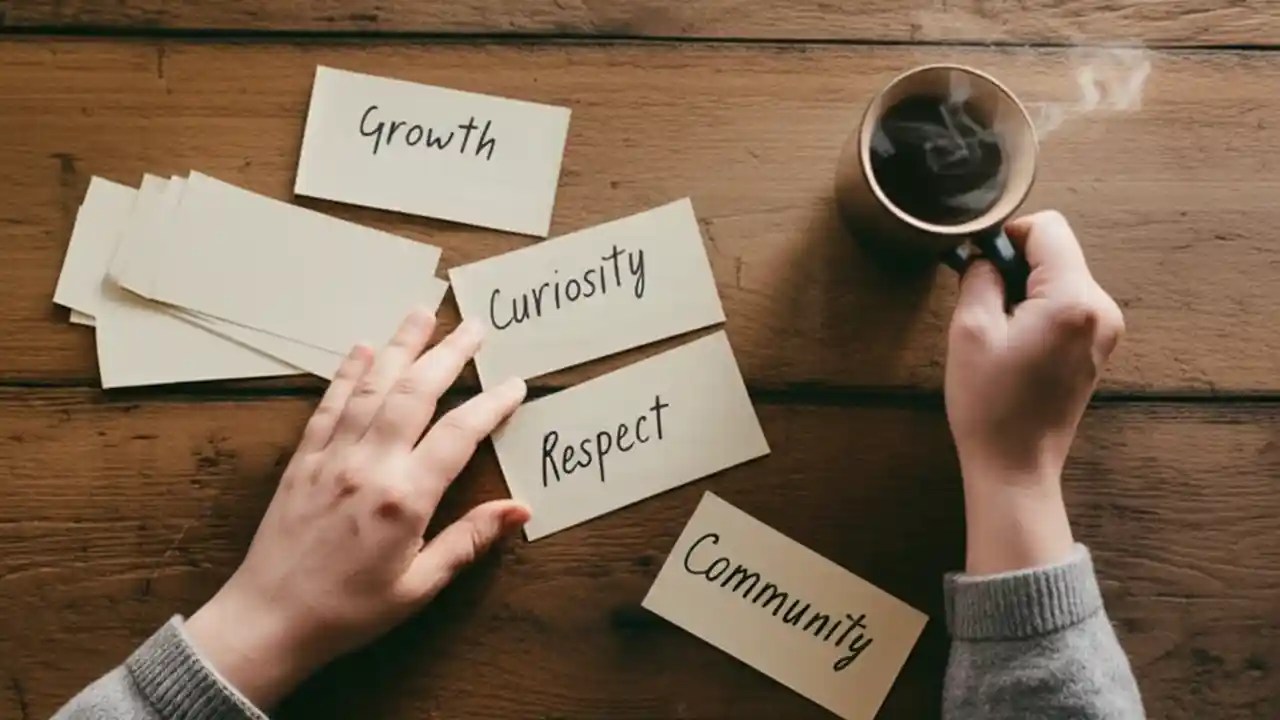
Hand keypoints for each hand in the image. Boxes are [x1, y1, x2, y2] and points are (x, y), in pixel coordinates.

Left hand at [185, 309, 529, 708]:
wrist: (269, 621)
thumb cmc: (348, 612)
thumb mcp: (419, 586)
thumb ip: (468, 541)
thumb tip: (520, 510)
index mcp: (404, 499)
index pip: (459, 435)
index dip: (492, 405)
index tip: (515, 385)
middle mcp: (368, 466)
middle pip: (416, 393)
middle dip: (449, 355)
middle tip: (475, 326)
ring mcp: (332, 457)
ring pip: (372, 387)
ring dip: (399, 346)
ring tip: (422, 313)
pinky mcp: (303, 460)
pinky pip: (329, 405)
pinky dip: (348, 373)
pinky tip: (362, 349)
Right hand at [945, 211, 1123, 573]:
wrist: (1016, 465)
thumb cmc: (989, 405)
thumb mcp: (970, 330)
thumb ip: (980, 277)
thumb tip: (986, 255)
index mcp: (1073, 301)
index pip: (1049, 228)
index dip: (1008, 235)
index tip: (982, 265)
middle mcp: (1102, 309)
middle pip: (1058, 251)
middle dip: (1017, 266)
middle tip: (985, 305)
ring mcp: (1106, 329)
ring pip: (1062, 276)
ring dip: (1028, 289)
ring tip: (1001, 332)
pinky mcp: (1099, 346)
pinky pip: (1069, 303)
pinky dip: (1041, 309)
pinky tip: (1018, 344)